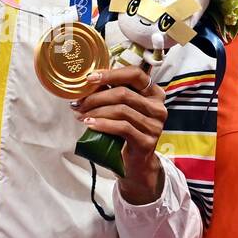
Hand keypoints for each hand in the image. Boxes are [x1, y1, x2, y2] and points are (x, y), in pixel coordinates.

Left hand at [72, 66, 166, 203]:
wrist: (136, 163)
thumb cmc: (125, 132)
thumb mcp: (121, 109)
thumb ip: (112, 94)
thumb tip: (87, 84)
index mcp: (154, 93)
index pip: (135, 74)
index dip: (111, 74)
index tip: (90, 78)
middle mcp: (158, 107)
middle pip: (124, 93)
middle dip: (96, 97)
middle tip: (79, 103)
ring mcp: (155, 125)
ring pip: (121, 110)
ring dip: (96, 111)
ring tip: (81, 115)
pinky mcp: (148, 141)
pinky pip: (122, 127)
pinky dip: (103, 124)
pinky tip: (90, 124)